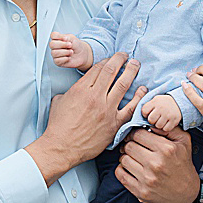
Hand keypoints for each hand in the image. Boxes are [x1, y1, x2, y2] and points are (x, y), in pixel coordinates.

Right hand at [27, 53, 145, 184]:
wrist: (62, 147)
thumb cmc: (58, 126)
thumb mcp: (59, 101)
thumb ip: (71, 91)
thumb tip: (78, 88)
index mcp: (81, 89)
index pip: (98, 68)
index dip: (107, 60)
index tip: (111, 58)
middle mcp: (95, 96)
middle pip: (112, 71)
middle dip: (120, 59)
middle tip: (126, 55)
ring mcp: (107, 109)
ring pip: (123, 85)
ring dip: (131, 71)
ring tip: (136, 64)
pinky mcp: (115, 123)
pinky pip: (131, 107)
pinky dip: (139, 97)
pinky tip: (143, 89)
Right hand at [49, 32, 92, 70]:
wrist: (82, 55)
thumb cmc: (77, 46)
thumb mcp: (73, 38)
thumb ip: (66, 37)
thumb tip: (62, 38)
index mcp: (58, 39)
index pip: (53, 35)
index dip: (58, 36)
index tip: (65, 38)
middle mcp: (55, 47)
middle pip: (52, 44)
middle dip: (62, 45)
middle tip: (70, 45)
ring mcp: (55, 54)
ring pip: (54, 53)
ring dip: (65, 52)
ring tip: (71, 52)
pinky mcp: (57, 62)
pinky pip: (57, 60)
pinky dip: (65, 59)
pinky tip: (69, 57)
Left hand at [117, 126, 199, 202]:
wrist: (186, 193)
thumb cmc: (183, 165)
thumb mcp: (184, 142)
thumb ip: (169, 128)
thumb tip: (151, 122)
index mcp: (166, 149)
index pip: (138, 134)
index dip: (135, 133)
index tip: (136, 136)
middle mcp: (156, 164)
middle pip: (129, 146)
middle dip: (130, 144)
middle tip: (134, 147)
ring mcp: (147, 179)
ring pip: (123, 159)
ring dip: (126, 157)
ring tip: (133, 158)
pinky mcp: (141, 191)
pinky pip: (121, 175)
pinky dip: (122, 169)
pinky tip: (130, 168)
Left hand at [141, 94, 182, 131]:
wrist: (178, 102)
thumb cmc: (163, 103)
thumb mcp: (155, 100)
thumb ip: (147, 106)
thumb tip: (138, 118)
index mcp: (155, 101)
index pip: (144, 111)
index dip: (145, 114)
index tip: (149, 113)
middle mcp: (162, 107)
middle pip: (151, 120)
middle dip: (152, 121)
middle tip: (156, 118)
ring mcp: (168, 114)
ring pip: (158, 125)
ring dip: (159, 125)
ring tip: (161, 120)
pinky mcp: (174, 120)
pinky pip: (166, 129)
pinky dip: (165, 128)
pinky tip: (166, 123)